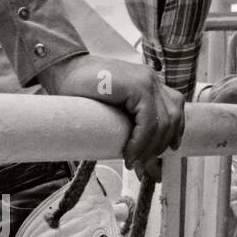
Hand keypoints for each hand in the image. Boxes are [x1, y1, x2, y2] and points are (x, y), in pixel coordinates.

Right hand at [38, 54, 185, 170]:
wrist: (62, 70)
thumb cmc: (80, 91)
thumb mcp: (113, 108)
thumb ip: (128, 120)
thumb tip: (141, 152)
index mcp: (149, 83)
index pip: (175, 111)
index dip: (172, 136)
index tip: (160, 157)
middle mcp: (152, 79)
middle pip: (173, 119)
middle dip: (160, 147)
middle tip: (143, 166)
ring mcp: (147, 80)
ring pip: (165, 122)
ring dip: (151, 148)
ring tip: (133, 161)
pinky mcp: (137, 86)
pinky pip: (149, 121)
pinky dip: (142, 141)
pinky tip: (129, 153)